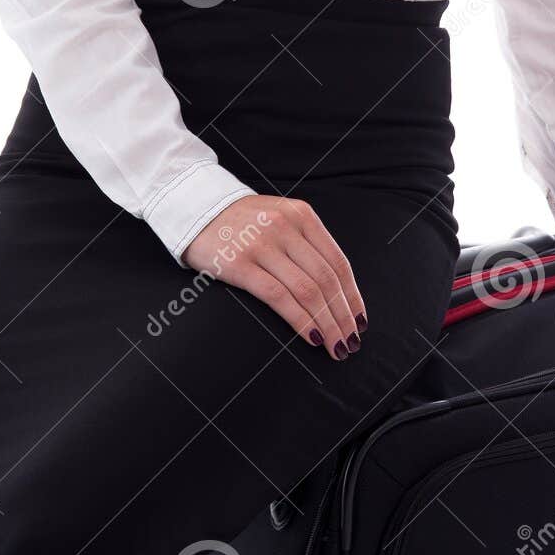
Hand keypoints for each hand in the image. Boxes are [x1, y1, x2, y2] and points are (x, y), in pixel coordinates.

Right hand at [181, 194, 367, 360]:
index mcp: (302, 216)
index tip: (360, 321)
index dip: (353, 296)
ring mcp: (264, 245)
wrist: (195, 207)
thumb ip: (305, 243)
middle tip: (351, 342)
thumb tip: (335, 289)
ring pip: (308, 290)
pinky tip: (313, 337)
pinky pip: (279, 297)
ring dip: (328, 324)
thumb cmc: (241, 222)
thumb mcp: (280, 218)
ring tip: (336, 347)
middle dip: (344, 316)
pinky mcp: (241, 264)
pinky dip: (301, 321)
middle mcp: (287, 227)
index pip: (338, 262)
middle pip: (327, 279)